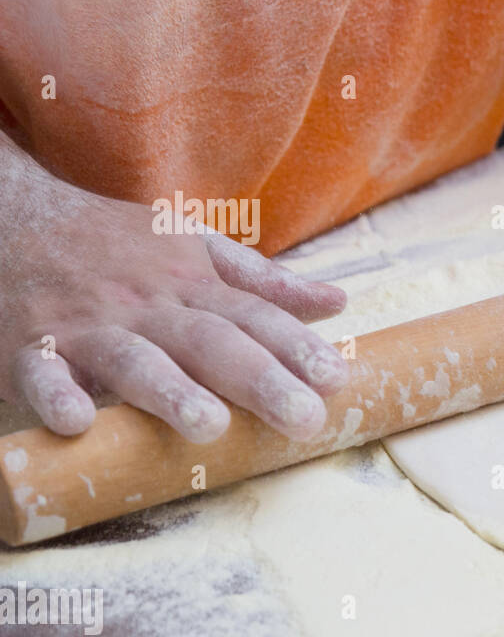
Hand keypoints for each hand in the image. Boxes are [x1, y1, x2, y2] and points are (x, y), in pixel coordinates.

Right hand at [0, 184, 348, 441]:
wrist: (9, 210)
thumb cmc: (112, 243)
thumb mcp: (189, 245)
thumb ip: (261, 281)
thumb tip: (336, 302)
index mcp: (190, 282)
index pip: (255, 317)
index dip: (297, 347)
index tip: (338, 379)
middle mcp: (146, 303)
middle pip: (209, 342)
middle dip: (259, 379)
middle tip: (303, 417)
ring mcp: (87, 325)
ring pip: (133, 359)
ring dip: (171, 391)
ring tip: (211, 425)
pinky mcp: (28, 345)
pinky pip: (42, 371)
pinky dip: (56, 393)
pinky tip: (77, 421)